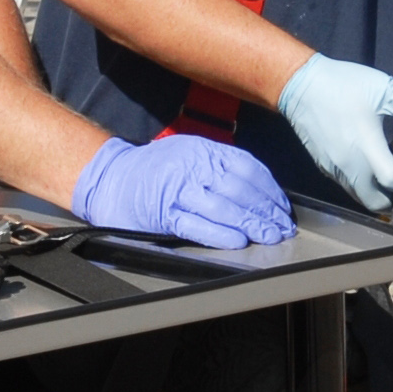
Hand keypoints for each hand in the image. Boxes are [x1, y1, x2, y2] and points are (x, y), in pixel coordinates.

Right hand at [68, 136, 292, 248]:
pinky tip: (238, 240)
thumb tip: (258, 191)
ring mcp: (178, 190)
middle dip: (266, 211)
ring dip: (251, 225)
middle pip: (241, 189)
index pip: (248, 168)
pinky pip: (197, 225)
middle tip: (282, 228)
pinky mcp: (164, 213)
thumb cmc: (153, 170)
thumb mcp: (189, 154)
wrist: (110, 178)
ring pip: (224, 207)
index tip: (282, 208)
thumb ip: (221, 167)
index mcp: (203, 150)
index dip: (270, 190)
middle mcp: (193, 166)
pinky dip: (221, 234)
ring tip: (268, 236)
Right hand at [277, 53, 392, 211]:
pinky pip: (348, 186)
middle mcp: (350, 166)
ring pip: (361, 196)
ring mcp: (335, 169)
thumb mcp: (384, 89)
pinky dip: (364, 185)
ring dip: (378, 194)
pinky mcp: (325, 166)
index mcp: (367, 148)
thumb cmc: (343, 85)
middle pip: (377, 203)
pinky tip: (371, 167)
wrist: (300, 86)